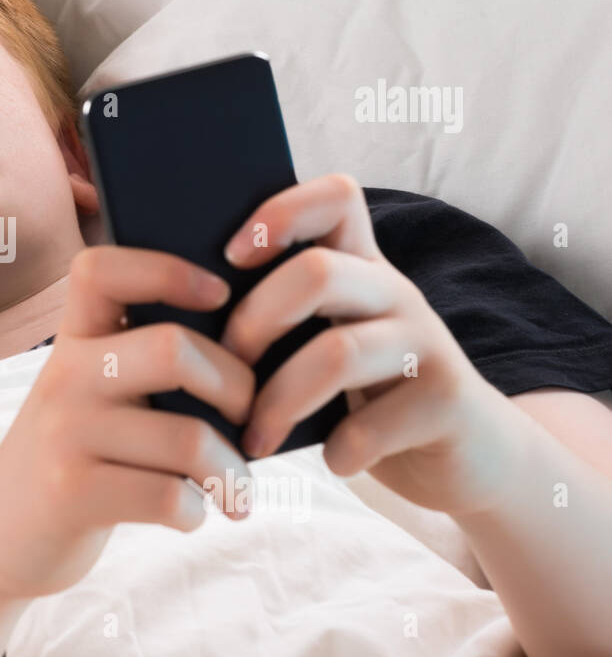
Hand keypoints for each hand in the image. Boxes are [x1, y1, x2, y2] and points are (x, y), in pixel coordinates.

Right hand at [0, 246, 257, 602]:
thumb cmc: (75, 458)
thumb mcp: (88, 395)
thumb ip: (140, 363)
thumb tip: (251, 351)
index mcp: (73, 341)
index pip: (102, 268)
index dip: (169, 269)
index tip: (220, 296)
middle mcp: (64, 377)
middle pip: (173, 349)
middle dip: (237, 386)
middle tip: (248, 417)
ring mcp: (64, 434)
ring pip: (188, 438)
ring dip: (231, 471)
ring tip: (235, 489)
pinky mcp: (72, 493)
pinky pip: (169, 496)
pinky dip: (196, 512)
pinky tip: (189, 514)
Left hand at [218, 172, 528, 517]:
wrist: (475, 456)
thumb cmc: (370, 397)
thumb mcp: (329, 344)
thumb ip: (284, 322)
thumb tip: (181, 327)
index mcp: (360, 268)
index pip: (336, 196)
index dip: (280, 212)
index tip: (230, 256)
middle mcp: (396, 293)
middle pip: (317, 273)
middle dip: (254, 324)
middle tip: (226, 372)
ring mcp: (427, 345)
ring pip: (338, 353)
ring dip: (279, 404)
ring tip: (255, 441)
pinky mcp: (447, 403)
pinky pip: (375, 425)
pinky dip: (340, 450)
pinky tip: (332, 460)